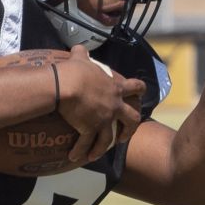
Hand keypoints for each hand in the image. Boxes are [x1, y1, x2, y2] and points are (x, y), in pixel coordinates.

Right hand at [54, 47, 143, 163]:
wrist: (64, 85)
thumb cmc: (73, 71)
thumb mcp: (80, 58)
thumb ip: (82, 54)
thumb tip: (78, 47)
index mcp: (115, 88)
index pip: (137, 87)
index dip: (140, 92)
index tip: (140, 97)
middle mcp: (114, 105)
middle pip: (133, 119)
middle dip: (131, 129)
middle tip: (123, 135)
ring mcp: (104, 119)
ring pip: (110, 139)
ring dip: (103, 148)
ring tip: (95, 154)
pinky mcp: (91, 129)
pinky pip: (88, 145)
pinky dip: (81, 152)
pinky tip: (76, 158)